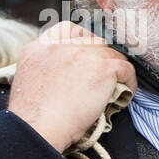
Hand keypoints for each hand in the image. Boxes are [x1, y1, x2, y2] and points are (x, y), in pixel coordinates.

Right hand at [8, 23, 136, 153]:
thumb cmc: (34, 118)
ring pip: (110, 54)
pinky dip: (129, 82)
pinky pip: (126, 68)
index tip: (90, 56)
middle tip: (106, 76)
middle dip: (101, 57)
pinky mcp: (102, 67)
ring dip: (115, 70)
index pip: (68, 29)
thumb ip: (46, 68)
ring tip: (115, 88)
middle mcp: (59, 45)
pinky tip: (125, 94)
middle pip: (93, 40)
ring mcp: (82, 53)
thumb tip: (69, 74)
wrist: (38, 128)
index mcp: (38, 47)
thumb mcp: (30, 82)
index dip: (84, 40)